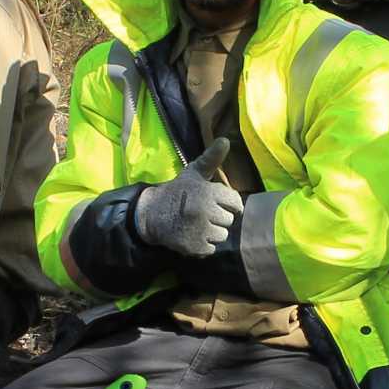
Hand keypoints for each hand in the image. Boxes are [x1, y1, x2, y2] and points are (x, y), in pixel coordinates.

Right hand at [131, 137, 242, 257]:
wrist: (152, 214)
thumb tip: (226, 140)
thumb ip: (212, 158)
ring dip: (211, 232)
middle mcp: (204, 210)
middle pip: (229, 220)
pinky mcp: (194, 247)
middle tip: (201, 213)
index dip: (228, 203)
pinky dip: (203, 245)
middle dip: (218, 217)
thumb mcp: (194, 173)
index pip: (235, 203)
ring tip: (197, 224)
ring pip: (222, 235)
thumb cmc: (178, 192)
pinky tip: (192, 235)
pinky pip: (211, 248)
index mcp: (208, 192)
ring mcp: (199, 230)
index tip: (215, 202)